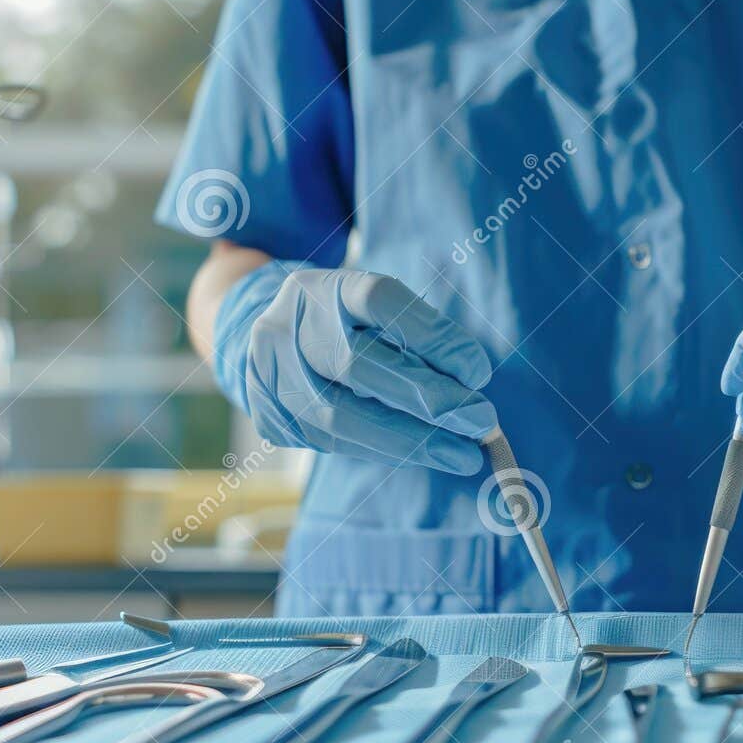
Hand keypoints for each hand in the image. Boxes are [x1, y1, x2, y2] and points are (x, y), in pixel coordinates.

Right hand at [212, 262, 496, 473]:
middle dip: (428, 398)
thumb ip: (417, 334)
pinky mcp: (272, 416)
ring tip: (463, 455)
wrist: (260, 336)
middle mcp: (292, 326)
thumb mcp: (375, 310)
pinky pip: (336, 441)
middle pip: (359, 363)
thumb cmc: (344, 322)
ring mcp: (274, 374)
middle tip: (481, 420)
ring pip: (343, 414)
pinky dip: (388, 450)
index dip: (430, 334)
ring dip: (413, 440)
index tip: (478, 370)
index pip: (378, 300)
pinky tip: (426, 454)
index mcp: (324, 287)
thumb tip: (471, 381)